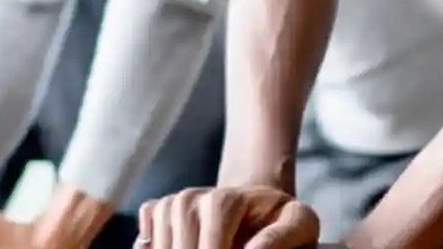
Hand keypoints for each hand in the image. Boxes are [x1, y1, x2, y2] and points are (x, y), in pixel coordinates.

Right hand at [137, 186, 319, 248]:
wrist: (255, 204)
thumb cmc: (280, 218)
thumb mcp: (299, 224)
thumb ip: (280, 238)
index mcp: (224, 200)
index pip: (210, 248)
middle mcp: (190, 199)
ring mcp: (170, 206)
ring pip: (159, 247)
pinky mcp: (156, 214)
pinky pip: (142, 243)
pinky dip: (153, 248)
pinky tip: (180, 246)